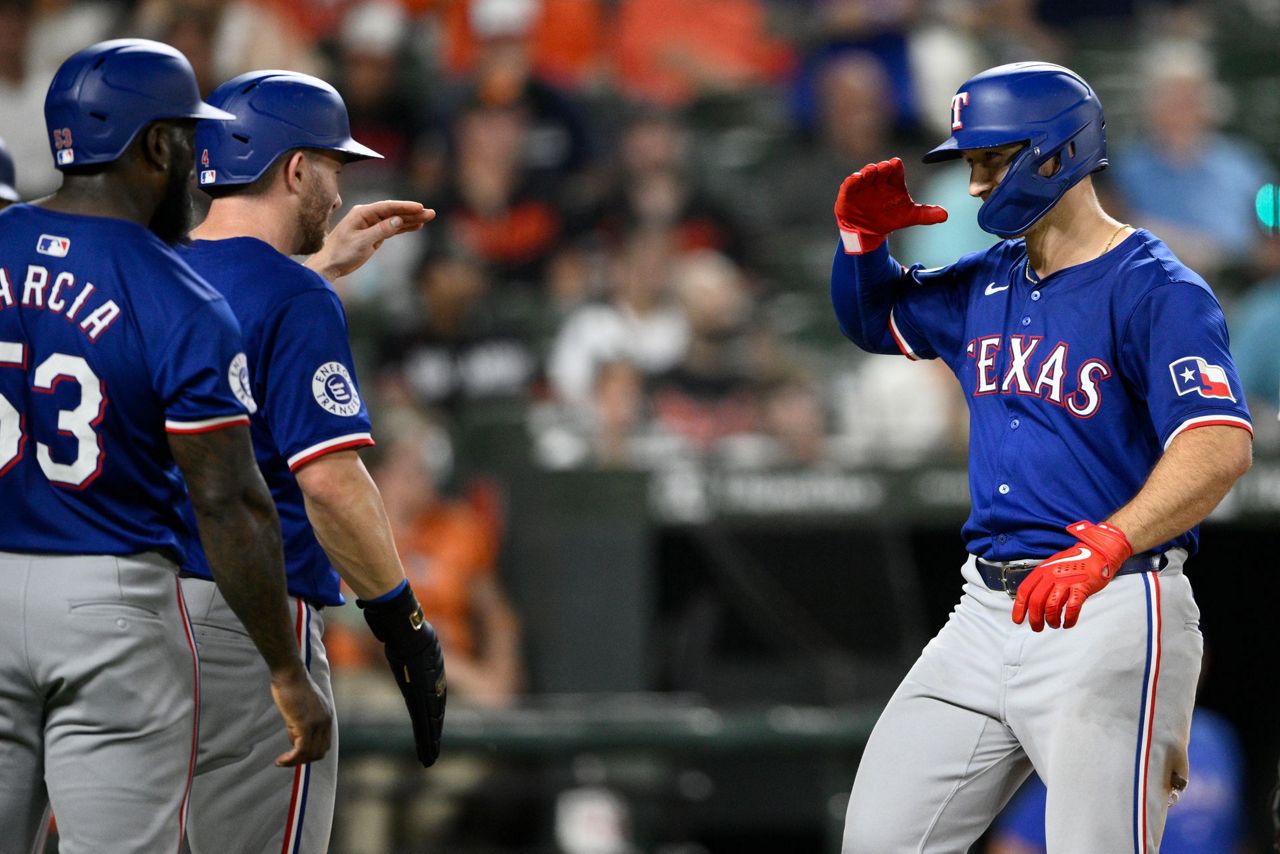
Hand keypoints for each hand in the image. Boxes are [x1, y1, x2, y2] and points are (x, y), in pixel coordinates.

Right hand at [269, 664, 333, 766]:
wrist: (289, 673)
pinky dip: (291, 759)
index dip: (310, 753)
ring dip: (295, 761)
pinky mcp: (305, 724)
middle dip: (302, 759)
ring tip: (281, 761)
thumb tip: (296, 739)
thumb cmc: (291, 687)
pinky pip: (301, 750)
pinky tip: (280, 760)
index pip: (324, 745)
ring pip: (310, 753)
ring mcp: (317, 723)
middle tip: (286, 759)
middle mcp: (326, 721)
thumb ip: (304, 721)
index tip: (294, 755)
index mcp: (327, 716)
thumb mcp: (303, 706)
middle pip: (319, 752)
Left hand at [307, 201, 435, 280]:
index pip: (388, 207)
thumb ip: (381, 230)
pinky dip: (403, 228)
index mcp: (362, 213)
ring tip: (428, 218)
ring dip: (411, 220)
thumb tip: (398, 220)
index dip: (405, 207)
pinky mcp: (373, 235)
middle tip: (431, 213)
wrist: (329, 264)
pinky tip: (416, 226)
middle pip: (394, 212)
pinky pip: (391, 229)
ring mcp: (371, 225)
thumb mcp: (362, 242)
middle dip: (413, 212)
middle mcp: (367, 216)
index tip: (420, 207)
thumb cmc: (341, 252)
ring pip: (395, 220)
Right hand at [358, 581, 446, 766]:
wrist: (403, 624)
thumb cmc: (400, 624)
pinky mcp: (418, 692)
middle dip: (434, 733)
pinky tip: (428, 748)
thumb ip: (402, 640)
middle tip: (433, 753)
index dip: (433, 714)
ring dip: (431, 740)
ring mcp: (427, 686)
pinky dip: (426, 735)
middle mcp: (433, 679)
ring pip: (431, 719)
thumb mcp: (406, 634)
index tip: (433, 728)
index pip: (433, 696)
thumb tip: (388, 629)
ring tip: (430, 758)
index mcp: (430, 668)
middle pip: (434, 711)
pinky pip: (424, 718)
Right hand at [834, 158, 946, 253]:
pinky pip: (850, 184)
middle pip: (881, 169)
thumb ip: (926, 214)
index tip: (895, 164)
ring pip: (865, 174)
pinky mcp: (850, 192)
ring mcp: (864, 185)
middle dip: (882, 167)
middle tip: (884, 168)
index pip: (896, 169)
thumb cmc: (888, 218)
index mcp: (894, 182)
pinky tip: (855, 179)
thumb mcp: (908, 217)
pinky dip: (852, 180)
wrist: (867, 231)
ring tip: (870, 172)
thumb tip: (945, 215)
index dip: (895, 166)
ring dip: (867, 172)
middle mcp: (879, 180)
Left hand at [1012, 521, 1132, 630]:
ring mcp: (1067, 581)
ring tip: (1054, 624)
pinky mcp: (1082, 587)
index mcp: (1043, 570)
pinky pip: (1072, 608)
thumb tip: (1032, 602)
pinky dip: (1069, 619)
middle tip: (1037, 628)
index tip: (1018, 620)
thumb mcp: (1053, 566)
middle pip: (1036, 601)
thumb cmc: (1076, 562)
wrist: (1098, 552)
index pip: (1025, 591)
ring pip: (1052, 606)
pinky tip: (1068, 623)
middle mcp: (1052, 575)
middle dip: (1035, 619)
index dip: (1019, 608)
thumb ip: (1043, 581)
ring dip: (1052, 620)